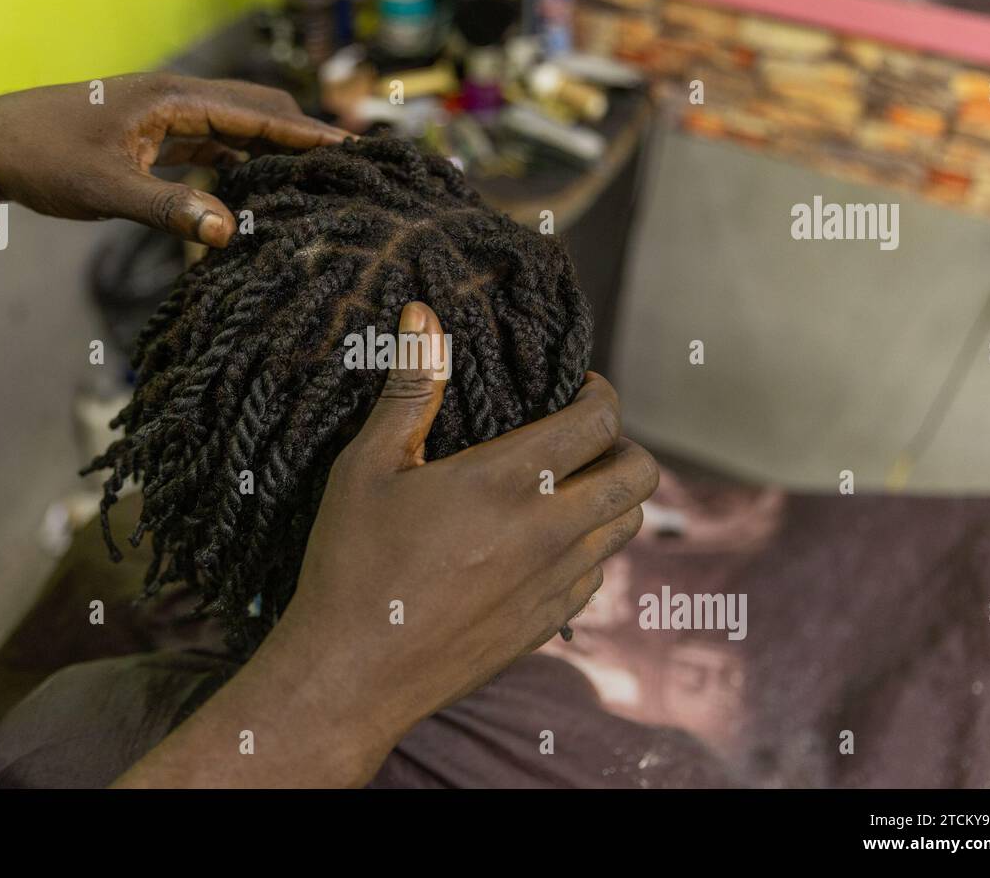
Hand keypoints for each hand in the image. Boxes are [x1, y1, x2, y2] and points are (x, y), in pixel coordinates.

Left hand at [0, 73, 346, 245]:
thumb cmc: (41, 160)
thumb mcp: (105, 191)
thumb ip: (169, 210)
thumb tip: (231, 232)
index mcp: (173, 100)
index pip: (258, 114)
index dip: (309, 135)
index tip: (355, 150)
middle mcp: (176, 98)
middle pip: (258, 109)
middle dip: (302, 136)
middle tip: (347, 167)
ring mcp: (165, 115)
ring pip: (236, 125)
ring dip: (273, 148)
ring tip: (314, 179)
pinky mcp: (152, 133)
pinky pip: (212, 142)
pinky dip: (241, 159)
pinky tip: (256, 187)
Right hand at [264, 302, 657, 760]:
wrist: (352, 675)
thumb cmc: (351, 564)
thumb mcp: (367, 467)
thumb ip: (409, 388)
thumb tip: (424, 314)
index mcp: (508, 481)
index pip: (600, 420)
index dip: (600, 393)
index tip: (577, 388)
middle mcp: (548, 531)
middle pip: (638, 474)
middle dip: (623, 443)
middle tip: (582, 437)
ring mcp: (555, 584)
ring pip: (628, 526)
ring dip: (611, 496)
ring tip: (566, 485)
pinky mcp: (547, 625)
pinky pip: (598, 575)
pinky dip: (589, 548)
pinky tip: (543, 544)